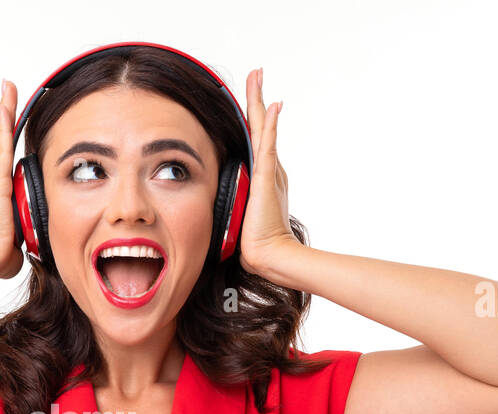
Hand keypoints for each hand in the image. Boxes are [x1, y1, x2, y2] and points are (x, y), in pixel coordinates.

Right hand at [0, 79, 24, 282]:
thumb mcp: (14, 238)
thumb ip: (21, 233)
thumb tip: (24, 245)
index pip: (1, 156)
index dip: (3, 135)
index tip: (6, 115)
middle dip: (2, 113)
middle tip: (5, 89)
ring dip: (3, 112)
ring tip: (6, 88)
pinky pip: (1, 149)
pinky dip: (3, 128)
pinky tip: (3, 108)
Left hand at [238, 68, 298, 279]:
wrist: (268, 255)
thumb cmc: (253, 242)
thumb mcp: (239, 215)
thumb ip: (235, 202)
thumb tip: (225, 202)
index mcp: (262, 176)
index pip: (255, 140)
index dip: (252, 118)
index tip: (252, 99)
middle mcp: (269, 169)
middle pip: (260, 126)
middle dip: (257, 100)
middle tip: (256, 75)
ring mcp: (270, 172)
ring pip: (263, 128)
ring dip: (260, 102)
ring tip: (258, 77)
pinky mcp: (267, 178)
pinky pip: (268, 145)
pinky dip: (270, 124)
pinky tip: (272, 105)